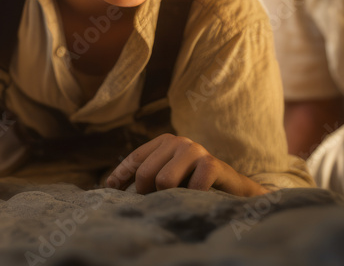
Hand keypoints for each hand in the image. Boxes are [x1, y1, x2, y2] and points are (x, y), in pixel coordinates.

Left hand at [105, 134, 268, 196]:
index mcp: (165, 141)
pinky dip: (190, 198)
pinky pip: (191, 186)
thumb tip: (109, 185)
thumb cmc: (195, 183)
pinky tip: (195, 198)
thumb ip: (147, 175)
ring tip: (176, 198)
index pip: (135, 158)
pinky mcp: (212, 163)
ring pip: (164, 180)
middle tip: (155, 201)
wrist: (234, 188)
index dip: (120, 175)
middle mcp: (179, 142)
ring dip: (168, 196)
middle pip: (146, 172)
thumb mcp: (169, 175)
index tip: (109, 189)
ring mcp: (195, 151)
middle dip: (146, 192)